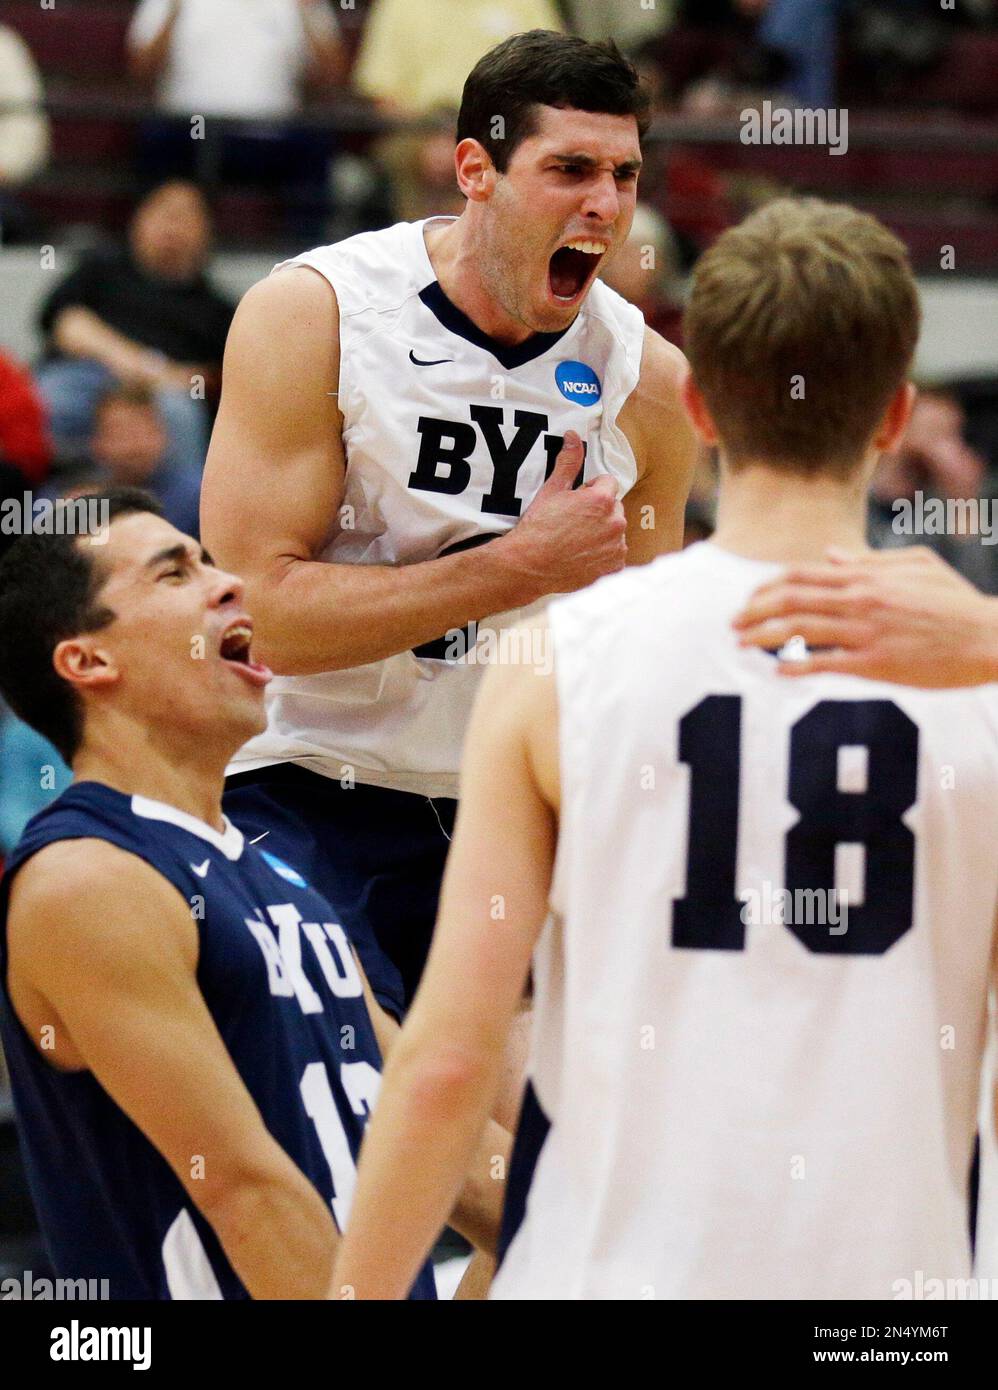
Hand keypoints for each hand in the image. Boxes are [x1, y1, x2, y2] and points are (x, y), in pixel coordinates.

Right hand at [498, 431, 626, 600]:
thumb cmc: (539, 528)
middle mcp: (615, 522)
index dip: (590, 490)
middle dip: (599, 511)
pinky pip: (615, 554)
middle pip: (614, 507)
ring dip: (602, 533)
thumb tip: (573, 437)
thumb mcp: (552, 490)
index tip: (576, 501)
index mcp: (602, 500)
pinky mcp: (614, 567)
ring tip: (577, 540)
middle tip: (574, 522)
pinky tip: (583, 556)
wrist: (530, 565)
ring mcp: (616, 546)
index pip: (608, 483)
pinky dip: (604, 555)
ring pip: (615, 531)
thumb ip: (568, 463)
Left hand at [733, 545, 997, 687]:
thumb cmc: (957, 602)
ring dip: (763, 637)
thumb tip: (830, 555)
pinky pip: (826, 664)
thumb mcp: (918, 566)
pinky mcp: (876, 663)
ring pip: (799, 630)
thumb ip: (871, 560)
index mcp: (867, 576)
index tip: (748, 600)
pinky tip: (779, 672)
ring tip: (742, 646)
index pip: (801, 575)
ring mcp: (866, 632)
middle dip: (753, 612)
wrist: (990, 638)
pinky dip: (797, 667)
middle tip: (732, 625)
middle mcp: (860, 600)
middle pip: (790, 601)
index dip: (766, 587)